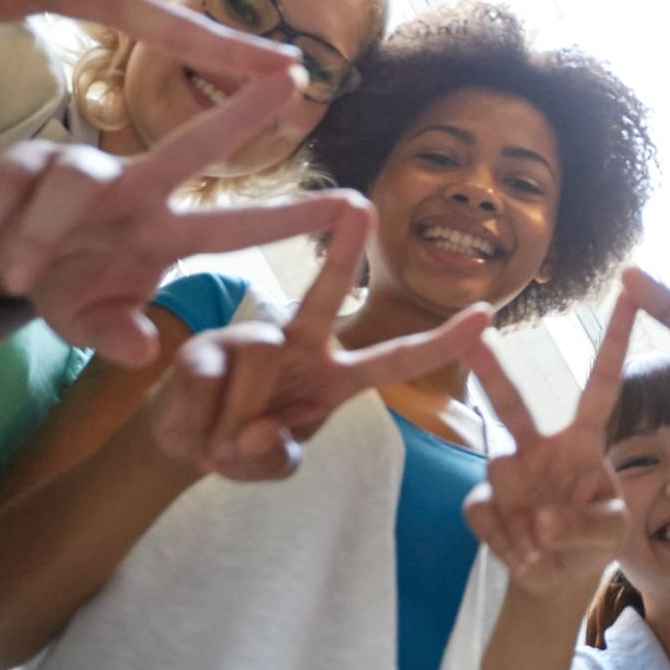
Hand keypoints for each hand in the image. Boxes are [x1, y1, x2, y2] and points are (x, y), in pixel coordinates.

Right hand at [0, 74, 357, 365]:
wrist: (4, 266)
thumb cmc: (71, 290)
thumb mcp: (92, 324)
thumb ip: (114, 336)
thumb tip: (141, 352)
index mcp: (165, 233)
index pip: (237, 228)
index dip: (289, 219)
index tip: (349, 203)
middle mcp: (136, 189)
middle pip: (194, 146)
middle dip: (241, 114)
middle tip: (291, 78)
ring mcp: (82, 171)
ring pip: (75, 177)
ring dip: (46, 226)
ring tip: (17, 272)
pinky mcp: (25, 163)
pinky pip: (12, 183)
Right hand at [144, 194, 494, 477]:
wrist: (184, 443)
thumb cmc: (243, 446)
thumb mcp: (271, 466)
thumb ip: (275, 458)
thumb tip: (256, 432)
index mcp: (337, 376)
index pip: (397, 359)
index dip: (441, 341)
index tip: (486, 315)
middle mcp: (302, 344)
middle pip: (326, 294)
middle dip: (341, 249)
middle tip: (358, 204)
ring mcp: (253, 339)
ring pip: (258, 353)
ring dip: (236, 415)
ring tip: (223, 432)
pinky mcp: (207, 347)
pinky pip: (210, 381)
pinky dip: (203, 415)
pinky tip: (198, 420)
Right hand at [460, 296, 639, 602]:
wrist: (558, 579)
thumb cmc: (594, 539)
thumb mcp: (612, 533)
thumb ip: (588, 524)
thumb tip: (541, 519)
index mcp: (584, 439)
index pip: (602, 382)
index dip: (616, 339)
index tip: (631, 289)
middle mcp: (540, 444)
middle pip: (512, 401)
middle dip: (490, 370)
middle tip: (473, 337)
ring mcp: (508, 471)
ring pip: (501, 472)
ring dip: (525, 520)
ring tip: (544, 549)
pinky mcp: (484, 501)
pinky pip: (484, 511)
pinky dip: (506, 541)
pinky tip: (524, 556)